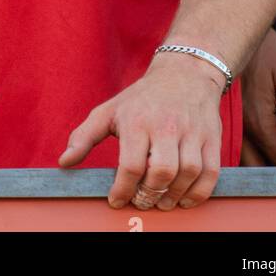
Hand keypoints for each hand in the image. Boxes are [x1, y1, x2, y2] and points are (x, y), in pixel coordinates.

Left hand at [59, 55, 222, 209]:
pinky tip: (184, 198)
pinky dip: (199, 193)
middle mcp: (166, 126)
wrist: (185, 73)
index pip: (130, 165)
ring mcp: (192, 132)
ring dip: (173, 197)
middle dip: (149, 196)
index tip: (116, 200)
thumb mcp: (109, 110)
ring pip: (188, 174)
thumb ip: (84, 136)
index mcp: (137, 121)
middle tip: (140, 201)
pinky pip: (211, 174)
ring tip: (160, 202)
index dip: (122, 190)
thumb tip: (64, 162)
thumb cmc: (142, 98)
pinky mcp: (212, 137)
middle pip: (161, 172)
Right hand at [240, 27, 275, 166]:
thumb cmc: (266, 51)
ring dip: (256, 168)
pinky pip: (230, 144)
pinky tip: (251, 157)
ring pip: (239, 158)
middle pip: (256, 164)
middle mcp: (239, 125)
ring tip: (273, 175)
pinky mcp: (220, 115)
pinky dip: (242, 155)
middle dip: (273, 176)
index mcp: (258, 118)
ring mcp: (227, 121)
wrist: (232, 28)